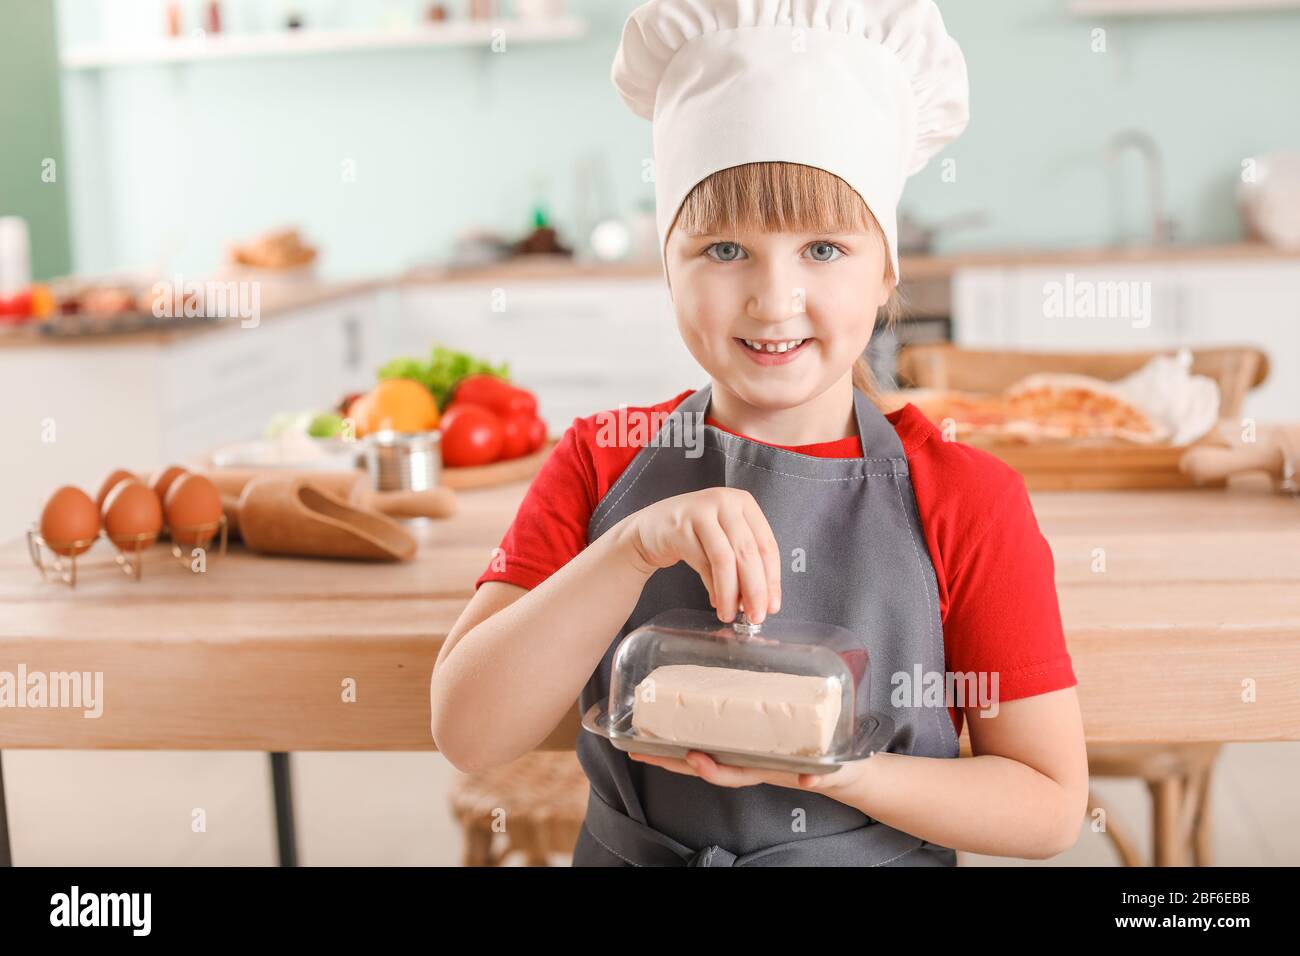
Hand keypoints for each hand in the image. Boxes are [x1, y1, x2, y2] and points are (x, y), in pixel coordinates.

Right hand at [613, 487, 780, 623]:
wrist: (650, 530)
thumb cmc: (694, 535)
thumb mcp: (726, 539)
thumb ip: (745, 563)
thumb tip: (761, 601)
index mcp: (743, 502)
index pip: (767, 545)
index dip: (772, 579)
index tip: (772, 605)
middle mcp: (724, 501)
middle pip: (748, 552)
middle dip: (755, 590)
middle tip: (755, 616)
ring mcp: (700, 512)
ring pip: (725, 559)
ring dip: (730, 593)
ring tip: (730, 613)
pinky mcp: (679, 527)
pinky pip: (702, 564)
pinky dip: (712, 587)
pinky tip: (715, 601)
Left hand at [628, 749, 872, 793]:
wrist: (842, 771)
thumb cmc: (833, 769)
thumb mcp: (831, 771)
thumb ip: (821, 774)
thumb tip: (810, 778)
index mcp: (765, 770)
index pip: (731, 773)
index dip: (711, 769)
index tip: (695, 757)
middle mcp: (748, 762)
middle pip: (704, 764)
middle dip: (672, 760)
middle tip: (641, 750)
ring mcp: (745, 751)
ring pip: (703, 751)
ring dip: (674, 747)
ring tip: (645, 739)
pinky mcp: (746, 736)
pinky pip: (715, 736)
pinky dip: (693, 730)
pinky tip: (675, 721)